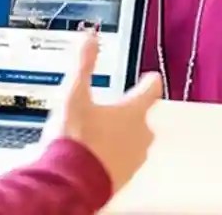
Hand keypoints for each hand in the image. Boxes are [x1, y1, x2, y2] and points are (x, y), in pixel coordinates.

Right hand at [43, 32, 161, 193]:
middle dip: (130, 111)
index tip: (151, 77)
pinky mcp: (124, 177)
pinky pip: (124, 160)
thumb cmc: (76, 140)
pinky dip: (113, 154)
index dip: (150, 81)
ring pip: (134, 141)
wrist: (70, 182)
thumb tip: (90, 38)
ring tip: (99, 132)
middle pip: (143, 117)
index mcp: (132, 112)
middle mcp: (140, 136)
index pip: (151, 90)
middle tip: (114, 107)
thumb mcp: (75, 93)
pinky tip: (96, 154)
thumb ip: (84, 64)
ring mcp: (134, 159)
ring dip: (121, 134)